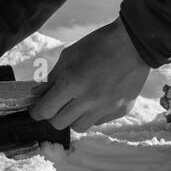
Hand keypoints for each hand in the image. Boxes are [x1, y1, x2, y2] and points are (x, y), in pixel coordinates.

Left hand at [30, 19, 150, 131]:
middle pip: (59, 123)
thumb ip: (52, 77)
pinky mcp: (120, 111)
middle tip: (56, 104)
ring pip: (79, 127)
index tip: (36, 110)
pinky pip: (98, 121)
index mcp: (72, 82)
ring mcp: (106, 107)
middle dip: (53, 115)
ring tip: (77, 102)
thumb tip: (37, 94)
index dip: (37, 112)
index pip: (46, 110)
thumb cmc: (99, 44)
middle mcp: (89, 99)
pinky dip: (92, 114)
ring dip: (73, 117)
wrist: (134, 43)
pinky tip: (96, 99)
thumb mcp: (69, 55)